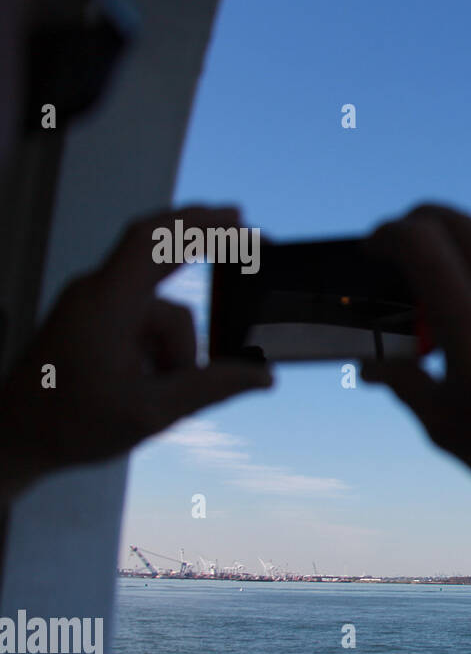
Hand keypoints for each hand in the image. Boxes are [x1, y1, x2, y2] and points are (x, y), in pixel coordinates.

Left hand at [0, 206, 272, 497]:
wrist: (15, 437)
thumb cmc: (69, 423)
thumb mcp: (151, 411)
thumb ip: (212, 388)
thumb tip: (262, 376)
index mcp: (108, 304)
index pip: (155, 240)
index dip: (199, 222)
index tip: (238, 216)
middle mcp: (98, 294)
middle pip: (159, 253)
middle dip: (202, 245)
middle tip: (247, 246)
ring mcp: (92, 306)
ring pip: (160, 309)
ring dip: (176, 346)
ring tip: (162, 390)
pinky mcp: (91, 321)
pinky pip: (142, 320)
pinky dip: (159, 347)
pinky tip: (152, 382)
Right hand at [360, 204, 470, 507]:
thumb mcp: (442, 424)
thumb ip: (402, 382)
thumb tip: (372, 363)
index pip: (420, 241)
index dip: (387, 233)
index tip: (373, 247)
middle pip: (460, 222)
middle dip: (422, 219)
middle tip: (401, 241)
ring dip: (460, 269)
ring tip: (443, 319)